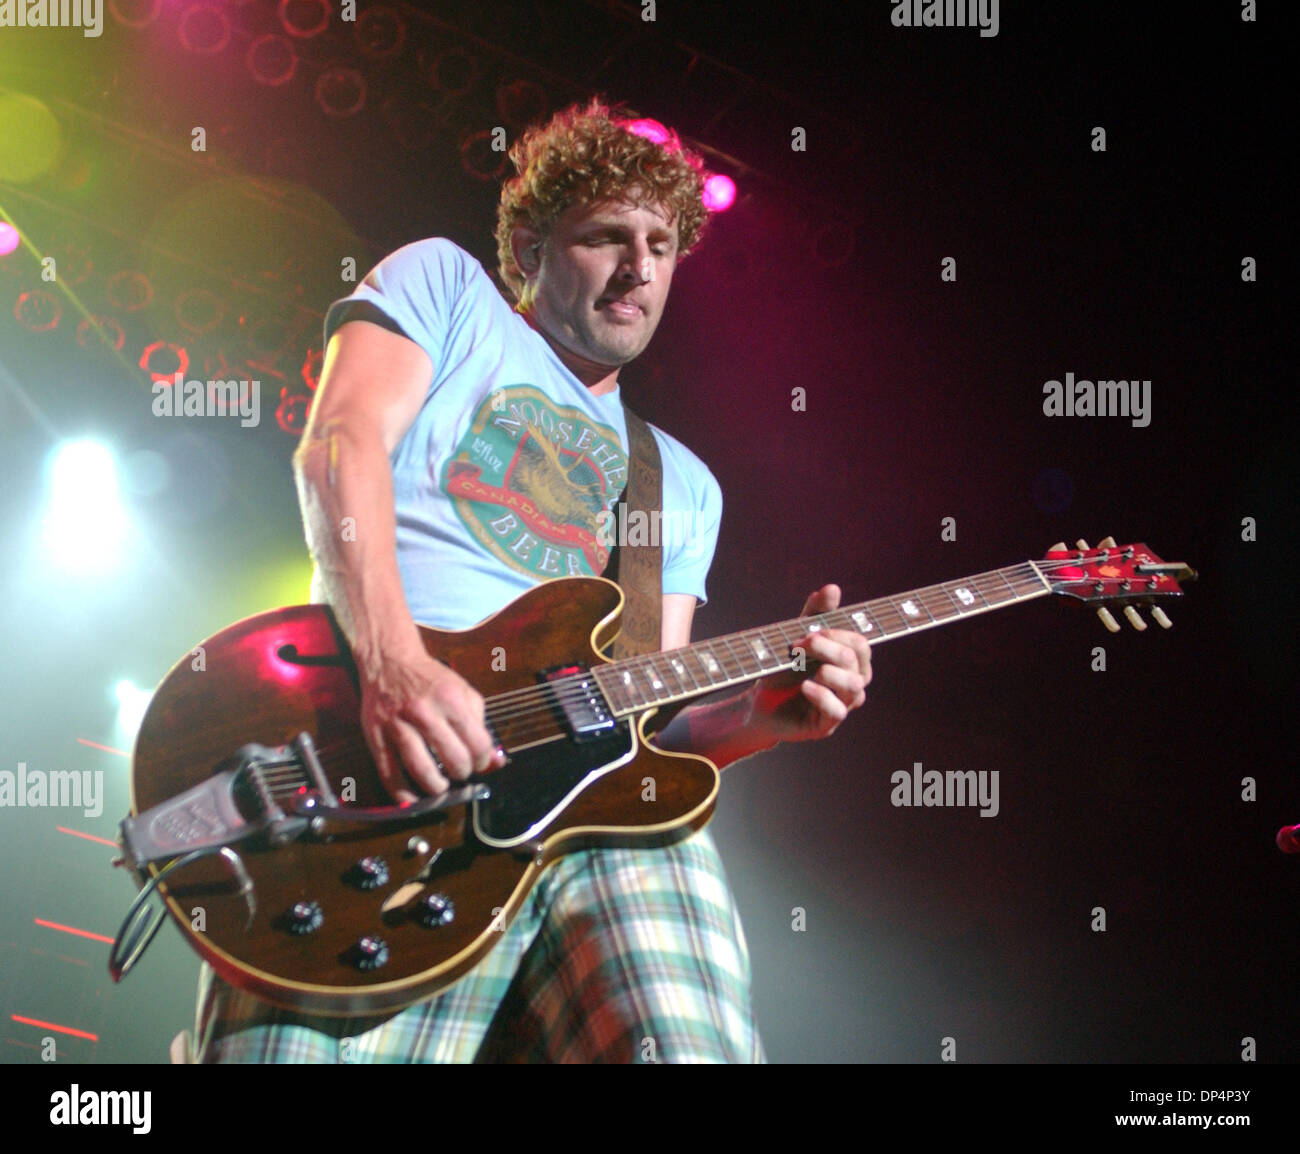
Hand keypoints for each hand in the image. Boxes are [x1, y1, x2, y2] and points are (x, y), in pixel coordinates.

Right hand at [358, 644, 504, 802]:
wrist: (390, 662)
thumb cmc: (430, 680)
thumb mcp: (463, 692)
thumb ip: (481, 725)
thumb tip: (494, 761)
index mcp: (451, 699)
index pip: (477, 744)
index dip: (482, 761)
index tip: (478, 763)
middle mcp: (424, 712)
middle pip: (453, 760)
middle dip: (462, 774)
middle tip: (460, 772)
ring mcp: (398, 725)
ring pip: (422, 771)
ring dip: (437, 788)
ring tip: (441, 786)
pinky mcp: (376, 736)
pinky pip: (389, 774)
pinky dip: (403, 794)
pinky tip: (412, 798)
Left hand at [748, 584, 872, 744]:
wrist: (756, 703)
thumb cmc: (782, 670)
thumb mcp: (796, 637)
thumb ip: (814, 615)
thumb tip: (833, 588)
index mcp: (851, 663)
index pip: (861, 642)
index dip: (837, 634)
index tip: (808, 633)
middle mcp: (852, 683)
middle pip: (857, 659)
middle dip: (827, 647)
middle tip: (798, 646)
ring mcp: (841, 705)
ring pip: (855, 686)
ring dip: (828, 671)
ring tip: (803, 667)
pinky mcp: (826, 725)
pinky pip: (838, 711)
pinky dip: (821, 695)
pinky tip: (805, 687)